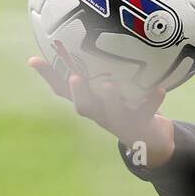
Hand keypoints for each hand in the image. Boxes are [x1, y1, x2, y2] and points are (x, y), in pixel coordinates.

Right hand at [29, 39, 173, 167]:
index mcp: (89, 103)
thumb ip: (74, 75)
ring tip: (109, 84)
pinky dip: (153, 100)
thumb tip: (35, 57)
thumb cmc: (116, 107)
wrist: (147, 138)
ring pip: (113, 111)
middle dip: (80, 93)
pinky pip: (147, 111)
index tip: (36, 60)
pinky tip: (159, 87)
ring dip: (111, 99)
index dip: (50, 76)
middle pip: (86, 106)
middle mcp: (101, 113)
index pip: (63, 90)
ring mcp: (121, 119)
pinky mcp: (142, 122)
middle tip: (75, 78)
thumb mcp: (94, 93)